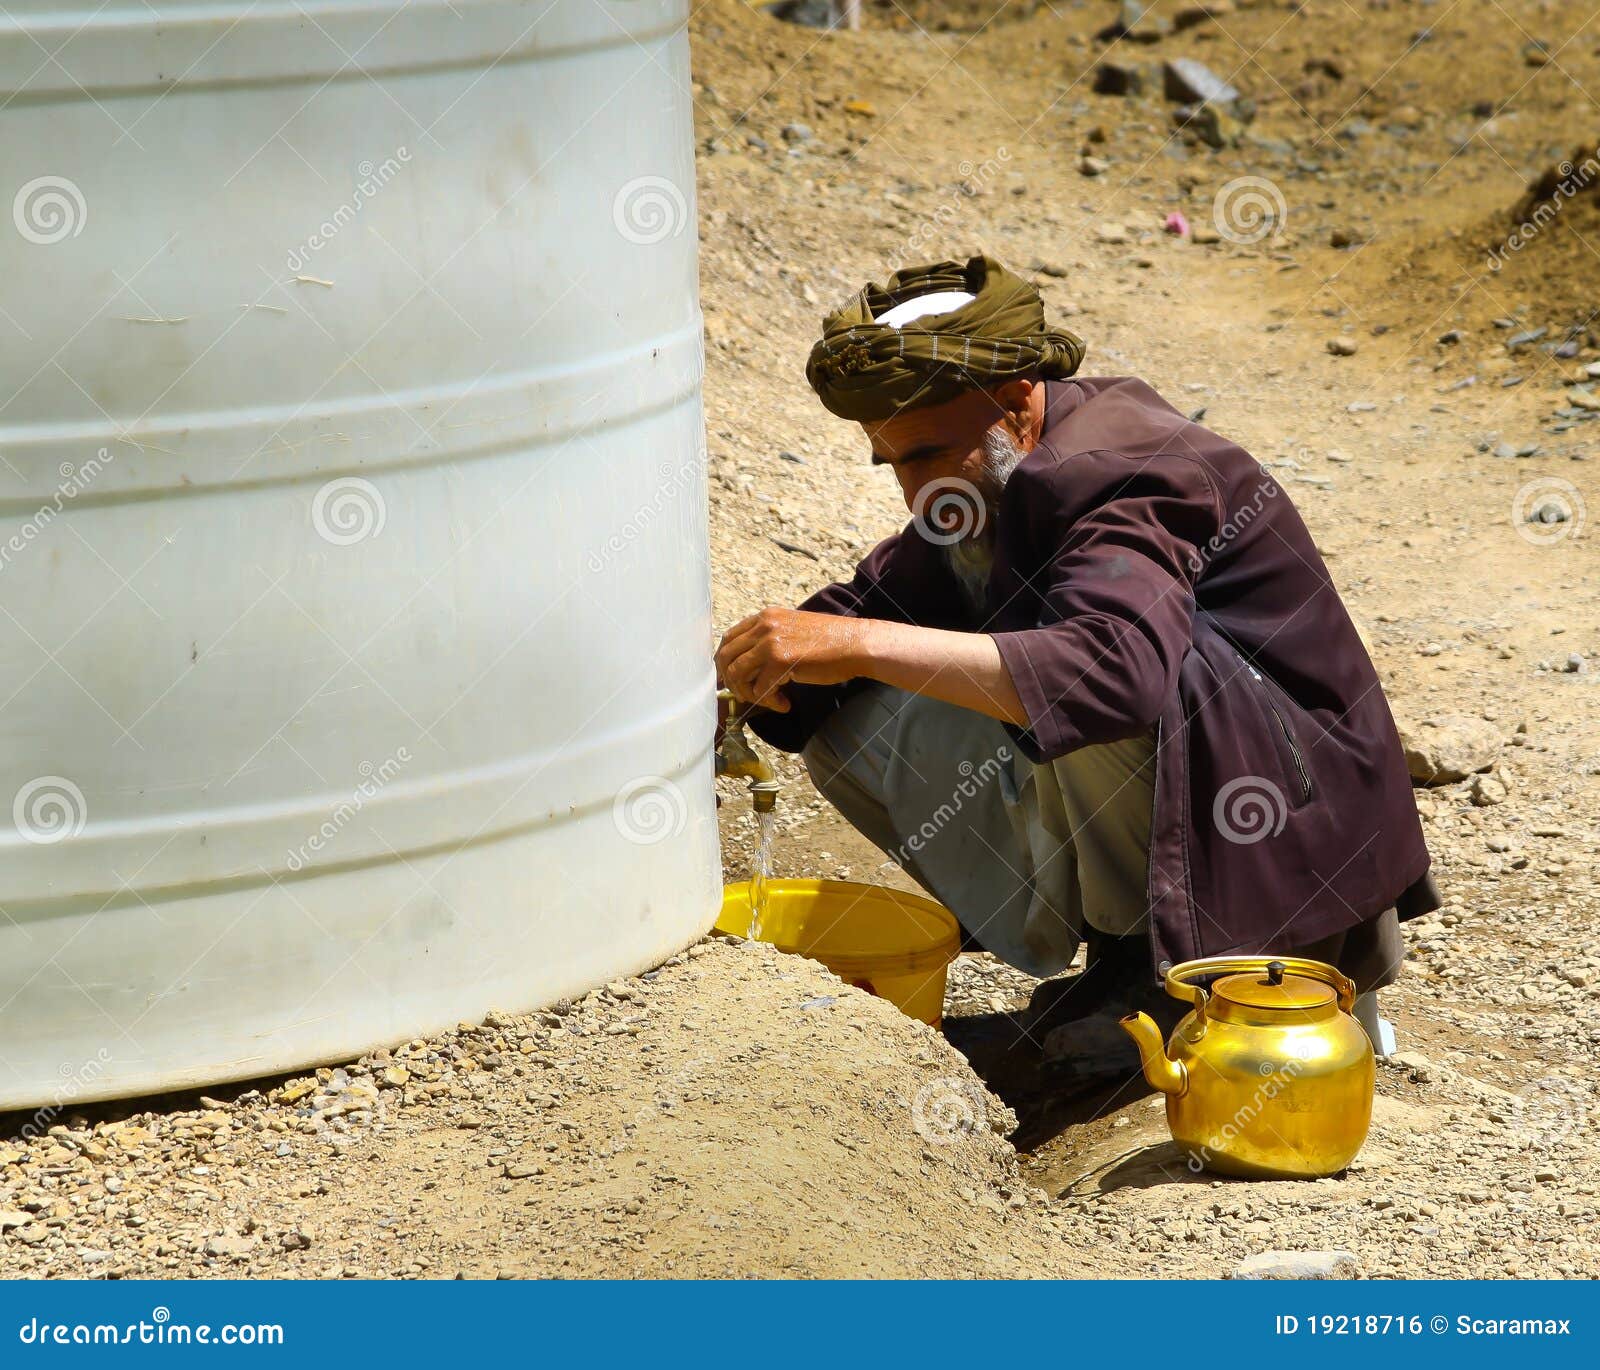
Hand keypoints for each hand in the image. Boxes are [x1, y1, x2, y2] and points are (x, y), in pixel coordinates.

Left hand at [714, 608, 868, 713]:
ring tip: (768, 700)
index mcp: (765, 617)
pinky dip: (770, 702)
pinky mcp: (781, 661)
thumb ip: (769, 640)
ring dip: (748, 693)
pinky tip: (785, 704)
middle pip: (725, 656)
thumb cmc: (830, 642)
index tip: (731, 678)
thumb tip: (750, 664)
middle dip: (731, 680)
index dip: (725, 661)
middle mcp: (764, 625)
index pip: (729, 638)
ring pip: (737, 674)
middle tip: (746, 695)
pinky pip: (760, 689)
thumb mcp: (792, 630)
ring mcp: (770, 642)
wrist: (856, 645)